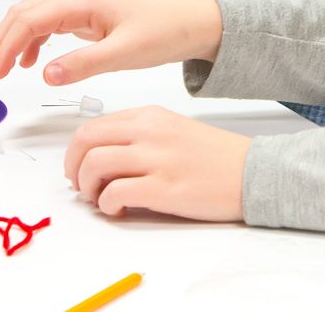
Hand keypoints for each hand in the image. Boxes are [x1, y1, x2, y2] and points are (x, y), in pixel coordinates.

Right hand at [0, 0, 223, 85]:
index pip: (29, 20)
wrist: (191, 24)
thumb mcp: (125, 53)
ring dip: (13, 41)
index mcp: (80, 1)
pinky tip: (31, 62)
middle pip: (23, 14)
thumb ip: (84, 64)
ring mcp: (80, 7)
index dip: (5, 45)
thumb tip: (45, 74)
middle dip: (1, 41)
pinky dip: (31, 41)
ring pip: (32, 18)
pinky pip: (48, 25)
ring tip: (4, 70)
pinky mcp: (87, 18)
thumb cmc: (164, 31)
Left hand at [64, 106, 247, 220]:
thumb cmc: (213, 156)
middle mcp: (150, 131)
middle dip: (73, 167)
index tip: (78, 168)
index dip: (76, 152)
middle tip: (79, 186)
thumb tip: (100, 156)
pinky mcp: (164, 188)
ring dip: (87, 187)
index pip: (93, 126)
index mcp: (150, 115)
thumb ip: (138, 135)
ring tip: (100, 199)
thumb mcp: (172, 129)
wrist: (251, 172)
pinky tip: (118, 209)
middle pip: (87, 141)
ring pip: (95, 165)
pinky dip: (107, 204)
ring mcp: (157, 158)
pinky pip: (115, 193)